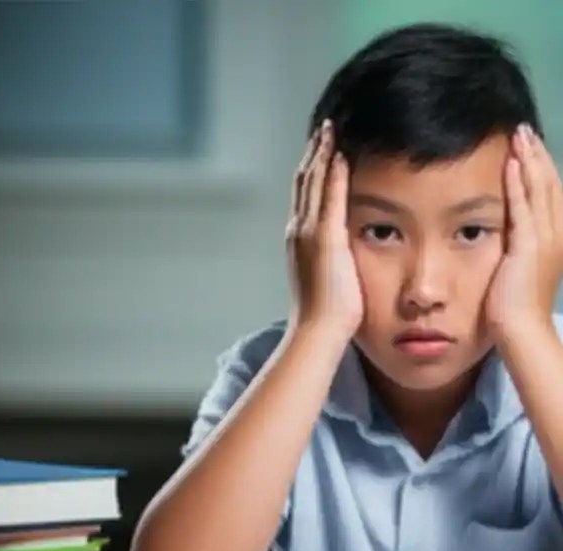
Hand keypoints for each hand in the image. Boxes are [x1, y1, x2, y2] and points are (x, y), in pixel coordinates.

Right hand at [286, 120, 362, 340]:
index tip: (322, 148)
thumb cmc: (328, 314)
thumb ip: (333, 258)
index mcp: (299, 239)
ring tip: (331, 131)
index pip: (306, 195)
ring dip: (321, 154)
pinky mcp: (324, 238)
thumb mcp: (329, 277)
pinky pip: (328, 196)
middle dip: (314, 153)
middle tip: (325, 128)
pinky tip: (340, 154)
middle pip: (304, 181)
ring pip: (312, 183)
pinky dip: (332, 173)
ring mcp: (308, 233)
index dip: (311, 169)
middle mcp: (298, 230)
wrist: (318, 329)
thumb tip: (344, 253)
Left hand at [485, 124, 562, 342]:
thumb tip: (505, 230)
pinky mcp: (529, 246)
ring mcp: (545, 238)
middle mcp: (557, 233)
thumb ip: (515, 244)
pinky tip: (511, 165)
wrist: (520, 328)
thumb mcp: (517, 265)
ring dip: (529, 161)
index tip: (528, 145)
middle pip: (550, 184)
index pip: (550, 192)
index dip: (540, 167)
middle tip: (524, 130)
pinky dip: (518, 184)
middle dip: (537, 155)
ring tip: (519, 136)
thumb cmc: (512, 304)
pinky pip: (523, 207)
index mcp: (555, 236)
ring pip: (539, 189)